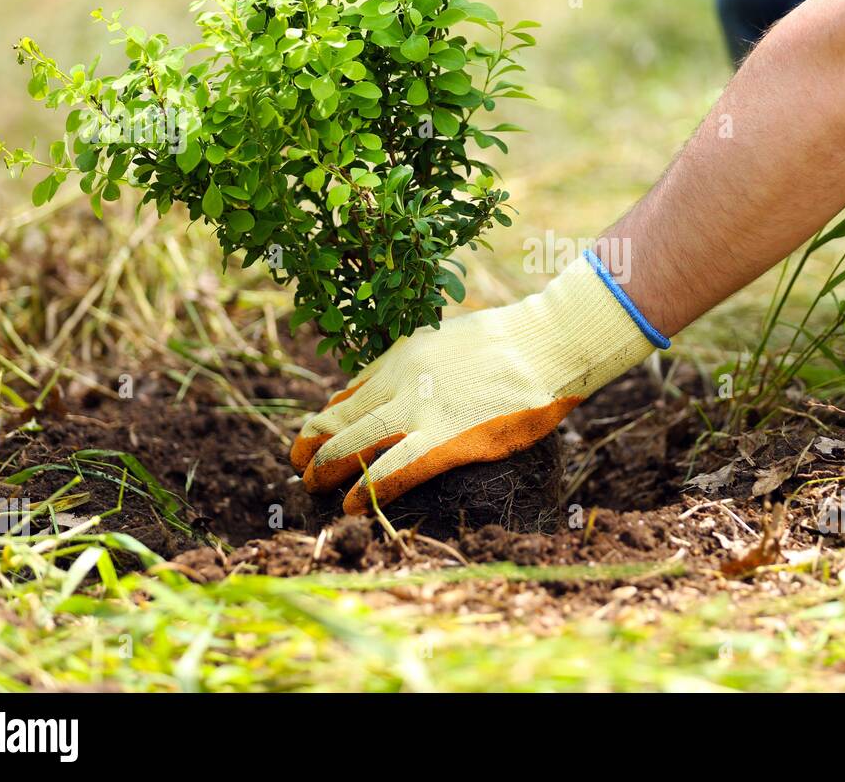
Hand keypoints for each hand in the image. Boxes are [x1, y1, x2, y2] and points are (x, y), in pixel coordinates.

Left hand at [290, 253, 660, 513]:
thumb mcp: (447, 340)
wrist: (545, 342)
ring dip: (328, 467)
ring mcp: (422, 410)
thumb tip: (390, 384)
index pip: (350, 393)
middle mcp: (402, 381)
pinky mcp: (448, 437)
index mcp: (403, 357)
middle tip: (299, 468)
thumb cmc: (509, 343)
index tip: (314, 437)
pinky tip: (352, 505)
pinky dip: (368, 488)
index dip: (326, 419)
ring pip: (356, 442)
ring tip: (312, 487)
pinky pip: (396, 468)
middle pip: (341, 418)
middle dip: (313, 446)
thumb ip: (416, 363)